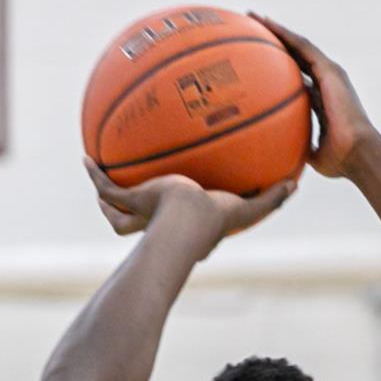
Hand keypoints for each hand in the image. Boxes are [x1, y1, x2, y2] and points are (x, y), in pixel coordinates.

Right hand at [84, 160, 293, 252]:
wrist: (184, 222)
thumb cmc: (212, 220)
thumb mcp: (245, 208)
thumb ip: (269, 199)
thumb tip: (295, 187)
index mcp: (184, 223)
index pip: (178, 220)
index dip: (178, 214)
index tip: (180, 204)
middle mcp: (158, 221)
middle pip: (142, 219)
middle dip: (135, 210)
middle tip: (134, 195)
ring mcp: (140, 213)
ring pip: (118, 207)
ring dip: (108, 198)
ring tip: (102, 177)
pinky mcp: (128, 201)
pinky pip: (106, 187)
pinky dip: (95, 174)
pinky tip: (86, 158)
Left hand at [250, 17, 379, 178]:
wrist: (359, 152)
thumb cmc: (341, 160)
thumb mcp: (315, 155)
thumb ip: (301, 149)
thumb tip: (284, 159)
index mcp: (323, 99)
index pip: (299, 78)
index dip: (280, 69)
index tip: (260, 63)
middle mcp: (326, 81)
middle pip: (297, 56)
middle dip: (276, 42)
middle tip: (253, 30)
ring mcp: (329, 73)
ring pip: (298, 45)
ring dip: (277, 31)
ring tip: (254, 18)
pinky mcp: (329, 69)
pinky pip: (302, 46)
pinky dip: (284, 34)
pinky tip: (267, 24)